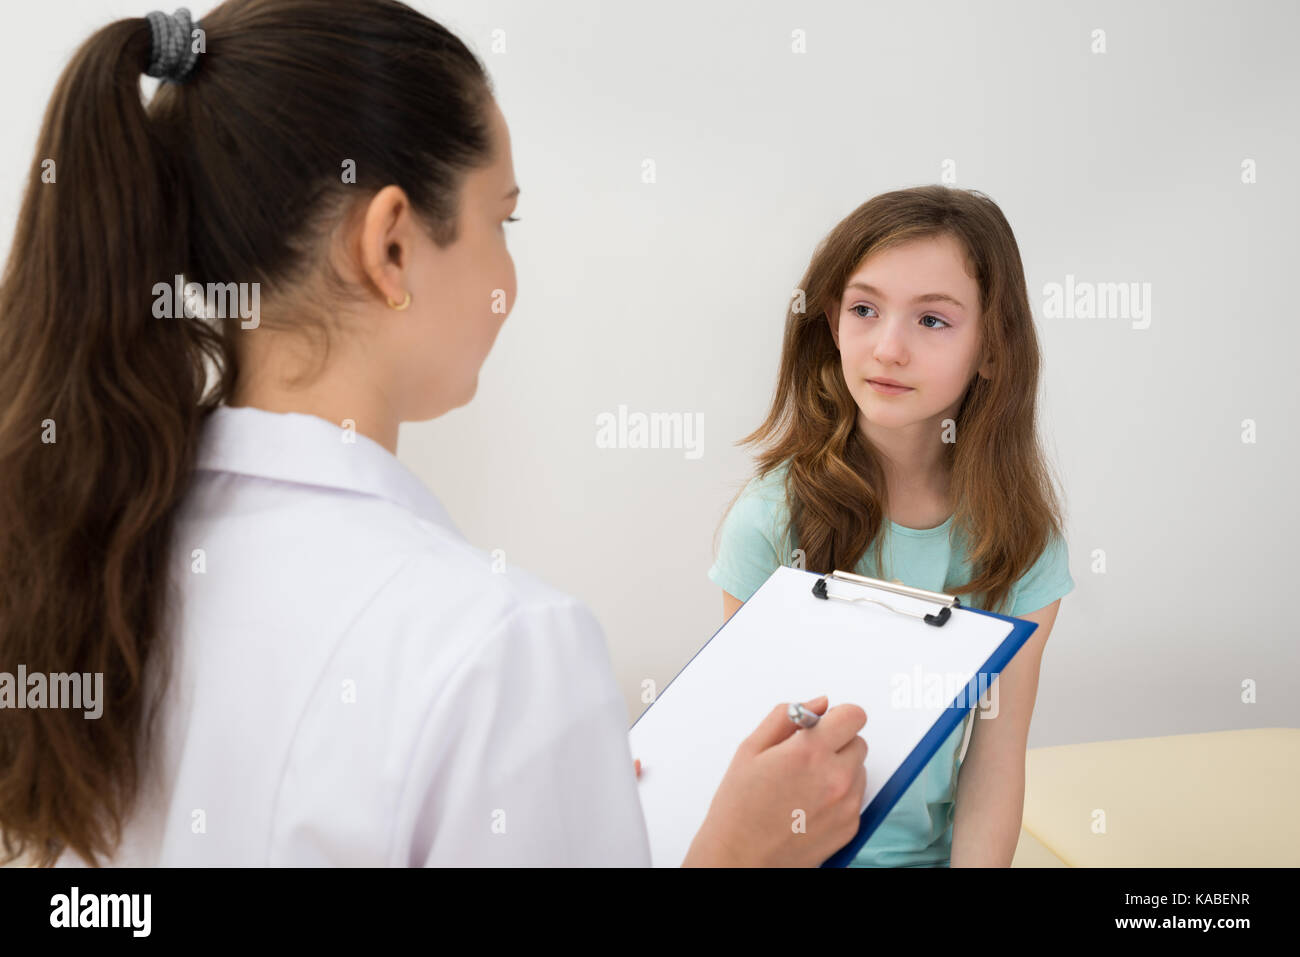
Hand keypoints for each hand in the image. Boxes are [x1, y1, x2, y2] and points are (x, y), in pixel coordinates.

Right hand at [682, 695, 867, 866]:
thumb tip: (817, 705)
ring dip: (840, 769)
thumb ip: (786, 717)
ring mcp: (846, 805)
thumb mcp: (750, 749)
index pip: (853, 715)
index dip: (838, 715)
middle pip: (858, 741)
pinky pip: (856, 797)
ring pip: (859, 770)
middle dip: (837, 742)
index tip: (826, 723)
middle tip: (808, 757)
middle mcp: (835, 777)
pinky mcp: (850, 827)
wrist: (740, 859)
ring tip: (805, 784)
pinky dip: (840, 795)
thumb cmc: (739, 809)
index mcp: (809, 752)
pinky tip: (810, 803)